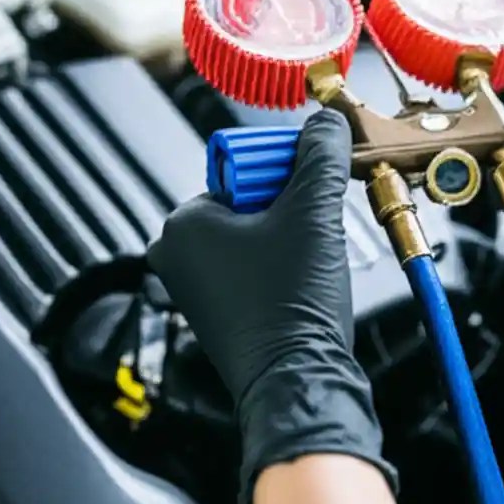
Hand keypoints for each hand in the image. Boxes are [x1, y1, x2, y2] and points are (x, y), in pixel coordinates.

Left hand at [149, 110, 394, 503]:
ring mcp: (195, 285)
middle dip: (291, 207)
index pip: (242, 164)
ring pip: (258, 230)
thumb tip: (326, 123)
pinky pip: (257, 264)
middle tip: (312, 234)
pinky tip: (303, 283)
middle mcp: (177, 252)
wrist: (298, 381)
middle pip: (251, 197)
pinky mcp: (219, 310)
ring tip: (310, 263)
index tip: (307, 195)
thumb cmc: (289, 307)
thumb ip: (320, 154)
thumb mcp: (313, 211)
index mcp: (182, 222)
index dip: (286, 174)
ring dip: (294, 235)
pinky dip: (286, 265)